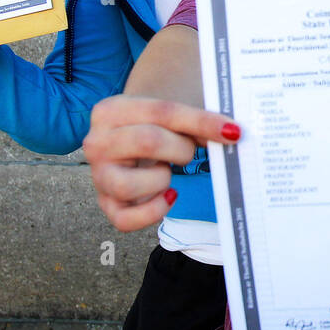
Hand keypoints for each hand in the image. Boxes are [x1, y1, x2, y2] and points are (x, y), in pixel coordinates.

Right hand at [83, 95, 240, 231]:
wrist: (127, 141)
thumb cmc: (153, 126)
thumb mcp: (169, 117)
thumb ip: (196, 123)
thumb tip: (231, 134)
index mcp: (111, 110)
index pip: (163, 112)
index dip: (202, 122)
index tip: (232, 132)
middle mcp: (97, 142)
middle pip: (148, 142)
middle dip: (181, 149)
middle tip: (188, 152)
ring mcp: (99, 176)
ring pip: (129, 184)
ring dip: (162, 179)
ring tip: (166, 172)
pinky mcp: (107, 204)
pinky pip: (126, 219)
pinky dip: (154, 211)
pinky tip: (169, 196)